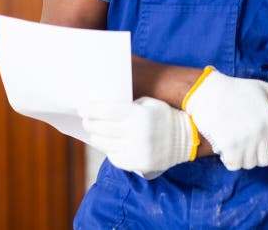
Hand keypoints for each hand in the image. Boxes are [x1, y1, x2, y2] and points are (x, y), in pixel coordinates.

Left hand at [81, 97, 195, 178]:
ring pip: (104, 143)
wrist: (187, 138)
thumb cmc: (164, 116)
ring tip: (95, 131)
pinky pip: (113, 156)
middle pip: (101, 128)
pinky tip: (111, 143)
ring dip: (96, 136)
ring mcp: (136, 150)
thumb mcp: (150, 103)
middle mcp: (136, 133)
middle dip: (90, 123)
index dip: (91, 109)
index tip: (81, 107)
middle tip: (86, 119)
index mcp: (139, 115)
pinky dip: (110, 148)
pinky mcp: (136, 164)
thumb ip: (128, 104)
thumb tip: (102, 106)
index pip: (107, 111)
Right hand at [183, 69, 267, 171]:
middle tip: (250, 143)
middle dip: (259, 155)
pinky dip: (231, 160)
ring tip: (237, 141)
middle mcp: (260, 131)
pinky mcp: (229, 146)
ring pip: (250, 163)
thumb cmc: (236, 89)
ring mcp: (244, 140)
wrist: (208, 92)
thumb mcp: (262, 88)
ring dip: (244, 158)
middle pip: (267, 159)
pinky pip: (234, 165)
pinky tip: (226, 147)